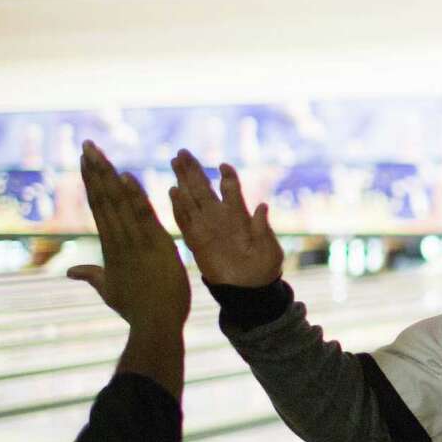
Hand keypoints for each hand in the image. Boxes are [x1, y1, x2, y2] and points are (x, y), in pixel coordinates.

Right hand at [70, 141, 190, 332]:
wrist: (155, 325)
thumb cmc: (135, 310)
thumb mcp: (109, 290)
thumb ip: (91, 276)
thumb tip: (70, 271)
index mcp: (111, 247)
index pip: (99, 207)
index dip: (92, 182)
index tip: (86, 160)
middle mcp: (119, 240)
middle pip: (104, 199)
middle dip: (95, 170)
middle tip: (87, 144)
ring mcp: (136, 242)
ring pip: (119, 203)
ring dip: (108, 175)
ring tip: (98, 151)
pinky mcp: (155, 246)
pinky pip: (143, 217)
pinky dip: (134, 197)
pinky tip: (125, 176)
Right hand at [168, 149, 282, 286]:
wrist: (249, 290)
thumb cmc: (263, 269)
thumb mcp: (269, 249)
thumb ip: (263, 229)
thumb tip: (262, 206)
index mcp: (239, 215)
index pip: (231, 188)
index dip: (227, 176)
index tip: (223, 166)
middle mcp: (220, 217)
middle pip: (204, 187)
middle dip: (194, 169)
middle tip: (183, 152)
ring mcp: (207, 227)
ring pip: (191, 199)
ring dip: (183, 180)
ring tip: (174, 161)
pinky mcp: (196, 241)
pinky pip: (185, 221)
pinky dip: (178, 207)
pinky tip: (172, 192)